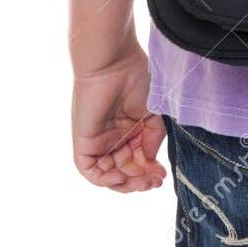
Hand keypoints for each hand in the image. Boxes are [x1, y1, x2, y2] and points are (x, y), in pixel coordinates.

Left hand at [72, 44, 166, 191]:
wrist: (114, 63)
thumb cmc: (136, 78)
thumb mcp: (153, 113)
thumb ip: (153, 139)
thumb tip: (151, 162)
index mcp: (130, 130)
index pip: (139, 161)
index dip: (150, 172)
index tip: (163, 175)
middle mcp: (114, 138)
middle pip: (126, 172)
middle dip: (141, 181)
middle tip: (155, 182)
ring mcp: (98, 142)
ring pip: (109, 175)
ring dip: (126, 184)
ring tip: (142, 182)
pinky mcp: (84, 143)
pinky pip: (91, 171)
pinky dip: (105, 180)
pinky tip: (122, 176)